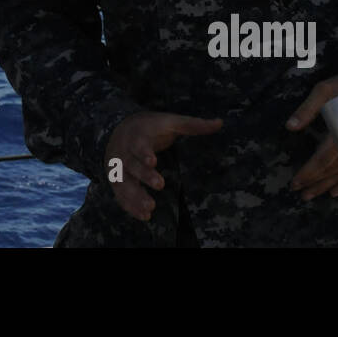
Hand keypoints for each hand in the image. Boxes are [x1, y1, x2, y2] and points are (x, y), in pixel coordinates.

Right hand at [104, 111, 222, 221]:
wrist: (119, 128)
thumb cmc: (150, 127)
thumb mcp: (170, 122)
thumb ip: (193, 124)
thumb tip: (220, 123)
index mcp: (137, 136)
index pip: (139, 144)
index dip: (144, 153)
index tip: (153, 161)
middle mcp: (125, 152)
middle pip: (131, 164)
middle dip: (144, 175)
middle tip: (160, 184)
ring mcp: (118, 167)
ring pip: (123, 182)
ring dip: (135, 196)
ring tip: (150, 209)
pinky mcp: (117, 180)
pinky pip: (120, 194)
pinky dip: (130, 206)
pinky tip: (144, 216)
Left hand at [287, 76, 337, 200]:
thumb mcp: (325, 90)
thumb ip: (308, 108)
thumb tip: (290, 127)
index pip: (324, 158)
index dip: (309, 172)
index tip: (296, 182)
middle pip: (333, 170)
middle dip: (315, 182)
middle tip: (300, 193)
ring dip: (328, 186)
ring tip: (311, 195)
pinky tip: (335, 192)